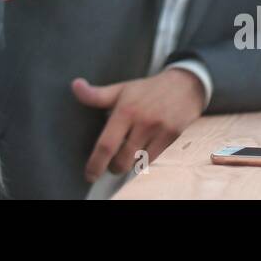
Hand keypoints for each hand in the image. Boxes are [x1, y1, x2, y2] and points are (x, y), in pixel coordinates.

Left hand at [73, 70, 204, 182]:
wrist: (184, 85)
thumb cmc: (147, 89)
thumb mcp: (121, 89)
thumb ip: (96, 95)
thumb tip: (75, 86)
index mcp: (126, 110)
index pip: (107, 144)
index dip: (96, 163)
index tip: (90, 175)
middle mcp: (143, 122)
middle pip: (122, 160)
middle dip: (113, 166)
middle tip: (112, 161)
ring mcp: (159, 131)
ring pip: (138, 163)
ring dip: (129, 163)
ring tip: (127, 153)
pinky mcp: (172, 137)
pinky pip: (153, 159)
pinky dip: (144, 160)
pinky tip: (142, 150)